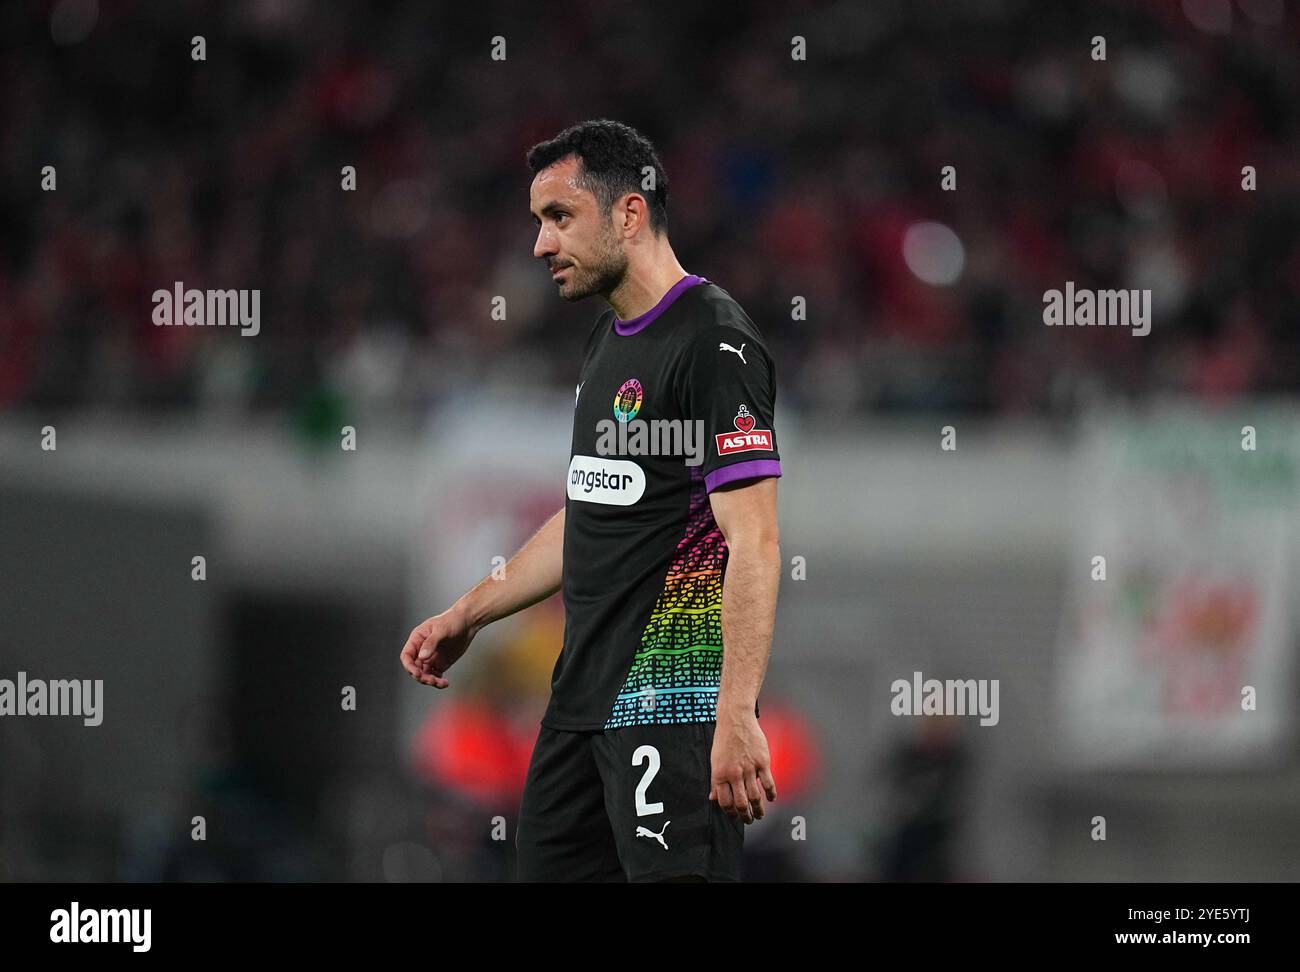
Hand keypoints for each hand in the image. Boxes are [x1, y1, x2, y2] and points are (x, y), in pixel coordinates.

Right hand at [399, 606, 476, 687]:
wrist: (468, 622)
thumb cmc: (453, 620)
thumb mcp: (442, 629)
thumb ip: (431, 643)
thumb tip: (422, 656)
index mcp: (417, 639)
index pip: (406, 656)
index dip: (409, 666)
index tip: (417, 674)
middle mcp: (421, 650)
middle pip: (414, 668)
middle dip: (421, 676)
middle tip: (432, 680)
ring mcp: (430, 657)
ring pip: (424, 674)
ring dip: (430, 681)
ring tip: (442, 683)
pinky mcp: (440, 663)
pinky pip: (435, 675)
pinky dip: (438, 681)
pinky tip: (445, 683)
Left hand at [708, 706, 776, 823]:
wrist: (735, 719)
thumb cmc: (724, 739)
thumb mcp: (714, 761)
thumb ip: (715, 782)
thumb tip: (712, 798)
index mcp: (720, 774)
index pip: (725, 802)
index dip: (730, 813)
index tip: (735, 816)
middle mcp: (734, 774)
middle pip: (741, 803)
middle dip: (745, 816)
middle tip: (749, 820)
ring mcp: (749, 768)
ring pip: (755, 797)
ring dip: (758, 810)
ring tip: (760, 815)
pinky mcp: (762, 762)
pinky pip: (768, 783)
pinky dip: (771, 794)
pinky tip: (771, 798)